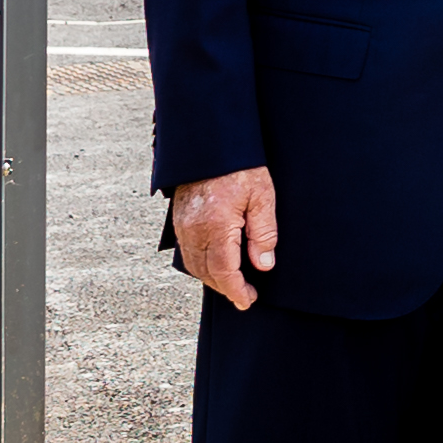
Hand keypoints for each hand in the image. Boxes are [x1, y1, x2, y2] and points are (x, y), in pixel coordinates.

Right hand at [169, 167, 277, 309]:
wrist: (210, 141)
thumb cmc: (239, 165)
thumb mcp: (262, 196)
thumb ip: (263, 233)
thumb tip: (263, 265)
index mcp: (216, 225)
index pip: (223, 271)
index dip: (236, 290)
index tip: (248, 300)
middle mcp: (193, 229)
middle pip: (205, 272)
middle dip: (224, 288)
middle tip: (244, 295)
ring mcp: (182, 224)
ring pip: (193, 263)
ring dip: (211, 277)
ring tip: (232, 282)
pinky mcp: (179, 217)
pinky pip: (186, 250)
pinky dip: (200, 263)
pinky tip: (215, 261)